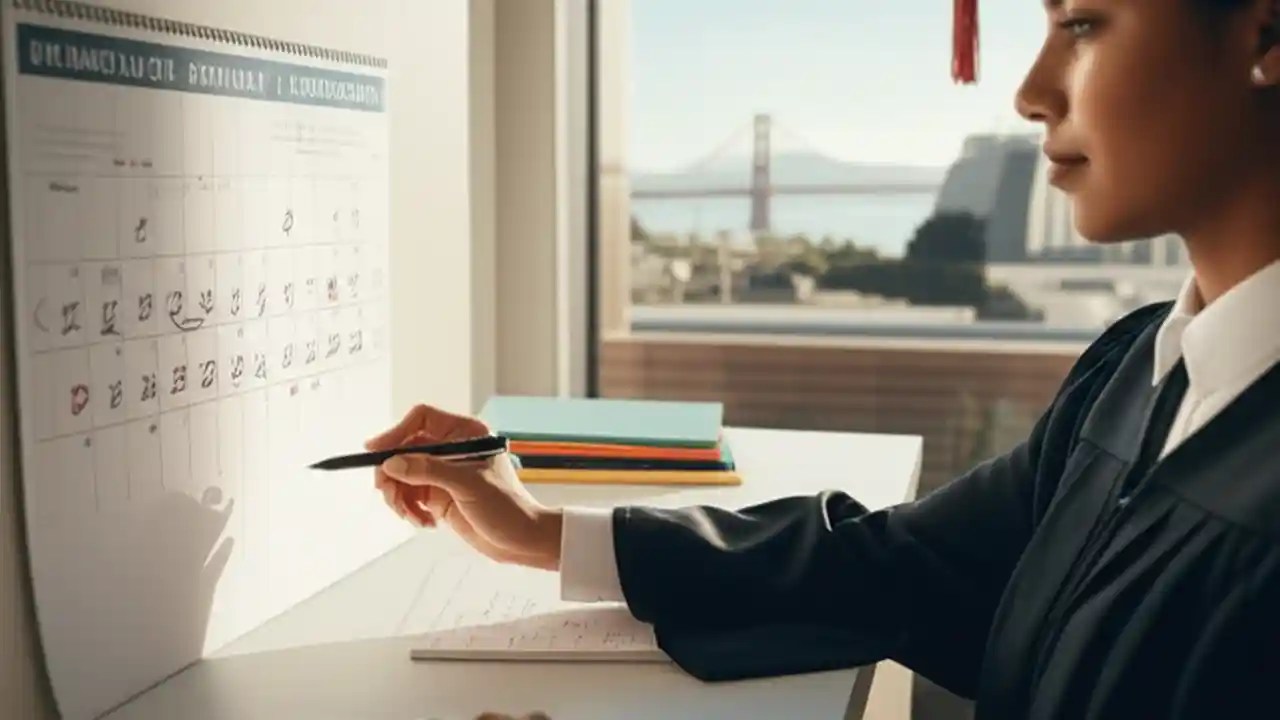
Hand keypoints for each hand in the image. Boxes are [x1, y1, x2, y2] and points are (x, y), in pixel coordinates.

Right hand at [366, 404, 562, 570]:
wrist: (522, 541)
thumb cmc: (506, 507)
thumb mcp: (467, 485)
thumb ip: (428, 471)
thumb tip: (392, 463)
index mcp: (465, 433)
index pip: (421, 419)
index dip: (396, 432)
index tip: (375, 451)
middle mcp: (451, 448)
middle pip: (405, 449)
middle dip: (393, 473)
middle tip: (387, 494)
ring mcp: (443, 472)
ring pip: (402, 474)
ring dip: (399, 497)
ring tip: (412, 517)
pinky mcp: (439, 495)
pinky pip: (409, 495)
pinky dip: (409, 509)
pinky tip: (425, 523)